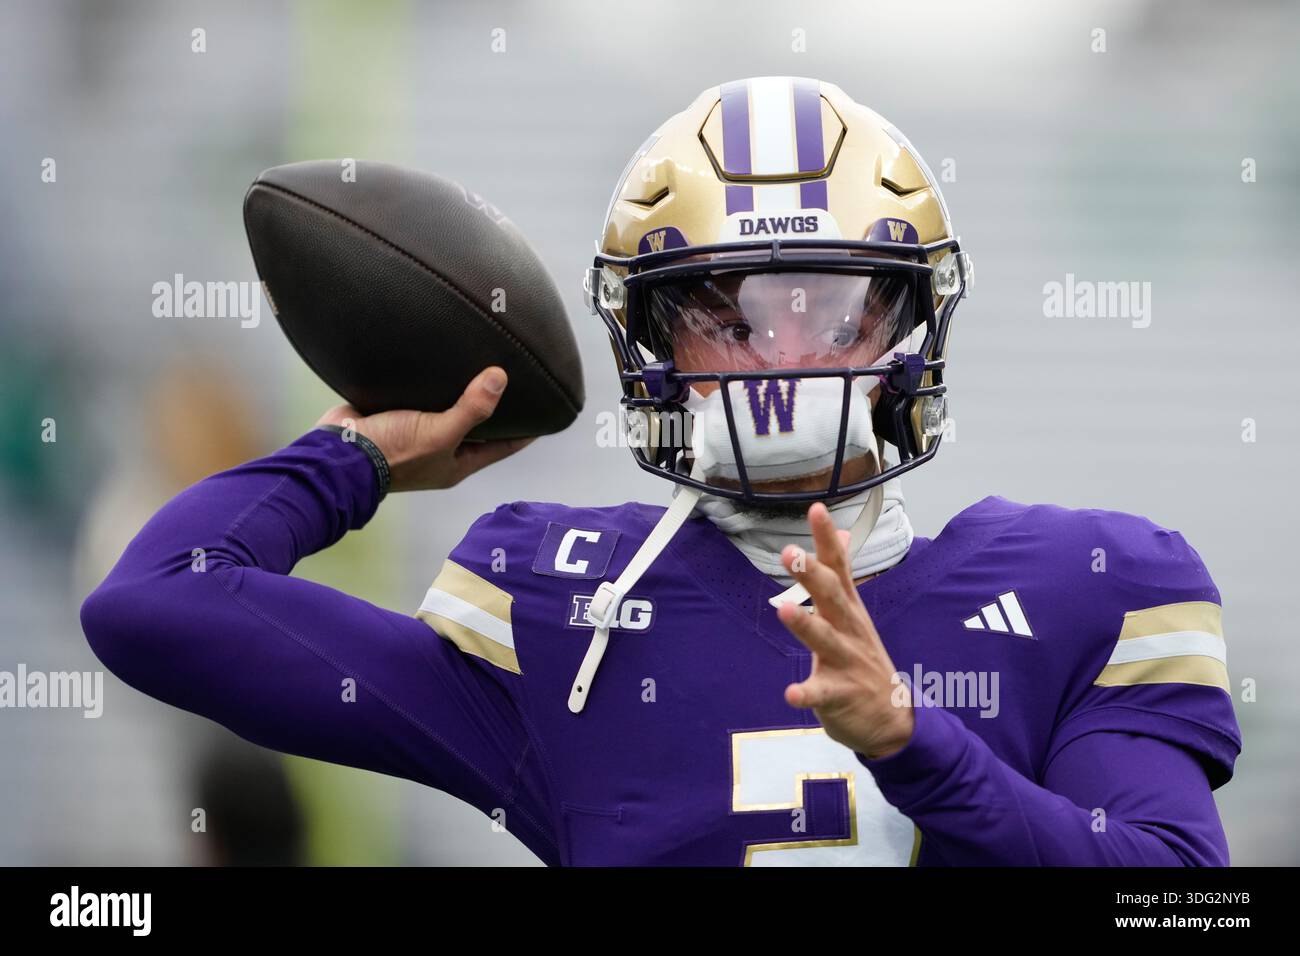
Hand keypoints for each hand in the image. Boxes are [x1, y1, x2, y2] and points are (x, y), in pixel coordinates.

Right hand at [316, 367, 533, 492]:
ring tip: (478, 365)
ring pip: (447, 409)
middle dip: (493, 408)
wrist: (336, 454)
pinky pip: (420, 398)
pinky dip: (431, 384)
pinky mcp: (393, 416)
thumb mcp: (439, 433)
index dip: (523, 431)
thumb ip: (471, 409)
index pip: (502, 446)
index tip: (544, 412)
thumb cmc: (390, 454)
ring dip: (460, 392)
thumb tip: (500, 378)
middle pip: (476, 426)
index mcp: (456, 463)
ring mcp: (415, 433)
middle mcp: (439, 450)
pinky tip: (438, 364)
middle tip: (514, 380)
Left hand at [776, 502, 913, 758]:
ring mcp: (846, 662)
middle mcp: (849, 630)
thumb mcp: (854, 613)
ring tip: (783, 611)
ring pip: (825, 640)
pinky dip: (806, 694)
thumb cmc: (863, 660)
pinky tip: (791, 693)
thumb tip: (840, 534)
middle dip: (812, 574)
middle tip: (790, 552)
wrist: (893, 720)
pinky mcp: (840, 695)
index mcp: (848, 610)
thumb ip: (841, 575)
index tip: (815, 510)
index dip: (826, 540)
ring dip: (806, 626)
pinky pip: (821, 694)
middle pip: (831, 597)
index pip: (838, 568)